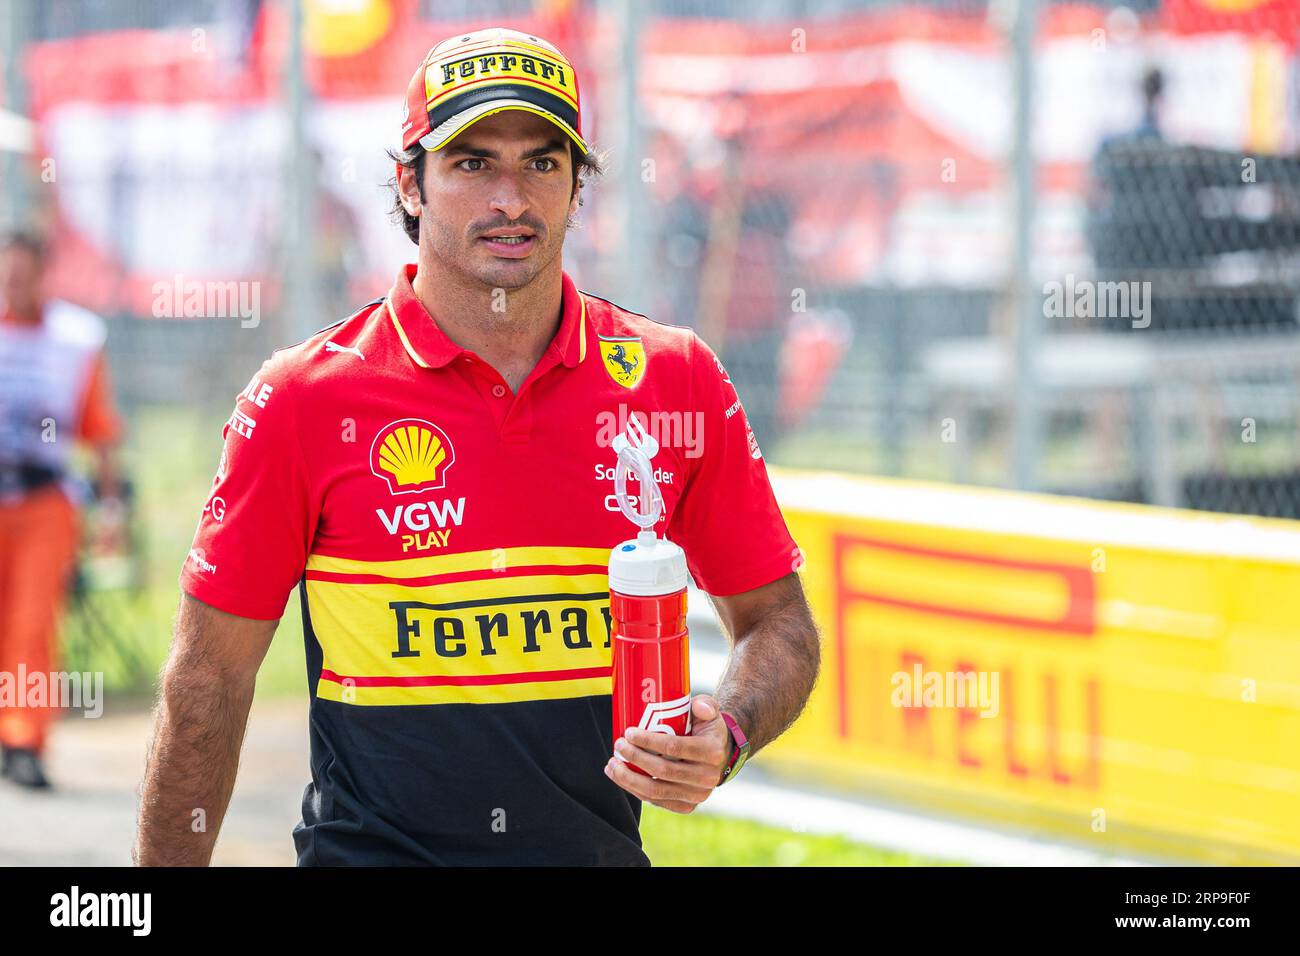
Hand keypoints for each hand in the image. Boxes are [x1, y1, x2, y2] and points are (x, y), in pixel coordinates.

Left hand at [604, 694, 731, 813]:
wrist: (720, 754)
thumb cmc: (706, 729)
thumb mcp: (710, 711)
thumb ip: (705, 704)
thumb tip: (698, 706)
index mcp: (712, 751)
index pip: (674, 746)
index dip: (648, 741)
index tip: (629, 732)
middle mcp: (708, 777)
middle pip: (662, 770)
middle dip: (635, 758)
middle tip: (618, 745)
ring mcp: (697, 795)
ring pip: (656, 791)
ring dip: (629, 779)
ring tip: (612, 765)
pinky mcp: (687, 806)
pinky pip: (657, 801)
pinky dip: (635, 791)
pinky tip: (621, 778)